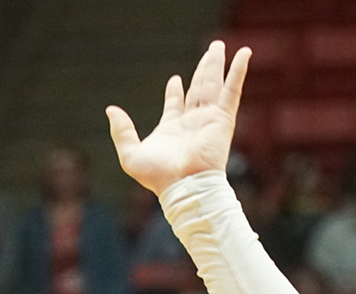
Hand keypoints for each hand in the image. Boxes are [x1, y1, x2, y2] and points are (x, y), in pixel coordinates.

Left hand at [106, 41, 248, 195]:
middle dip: (203, 69)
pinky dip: (238, 71)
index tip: (175, 79)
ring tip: (220, 45)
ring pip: (213, 85)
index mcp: (172, 129)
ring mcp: (209, 119)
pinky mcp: (223, 119)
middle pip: (198, 88)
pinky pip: (232, 90)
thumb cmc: (158, 177)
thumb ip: (121, 131)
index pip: (176, 103)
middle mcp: (192, 122)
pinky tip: (243, 54)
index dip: (175, 91)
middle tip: (210, 51)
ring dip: (216, 64)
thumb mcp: (130, 154)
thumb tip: (111, 110)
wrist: (185, 187)